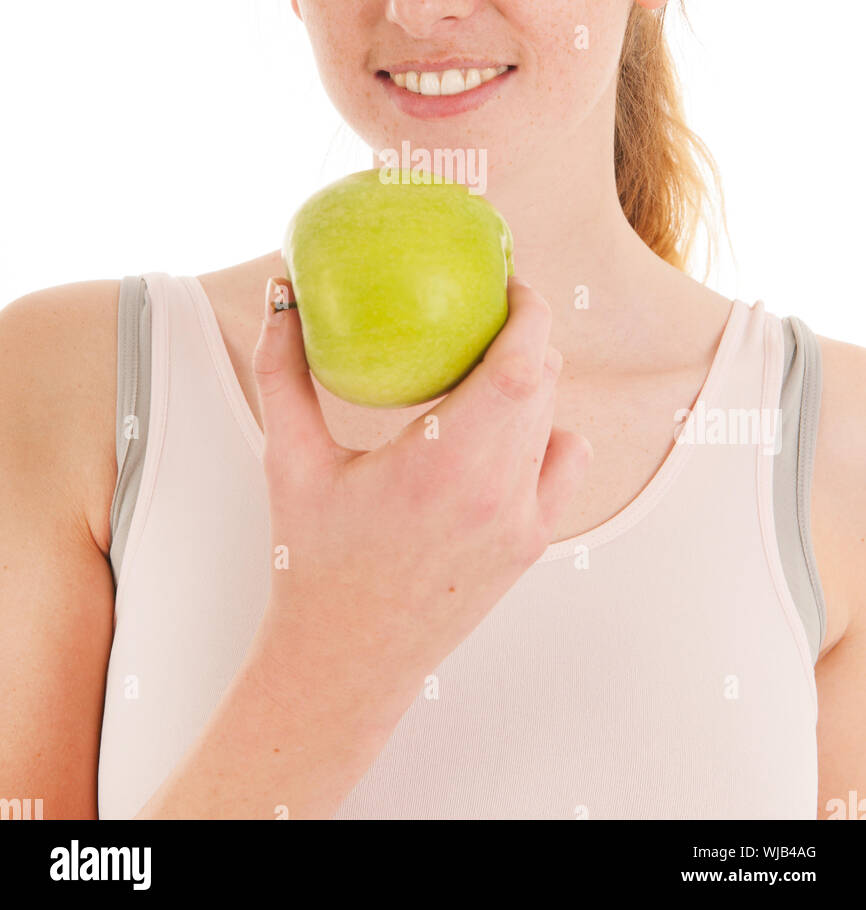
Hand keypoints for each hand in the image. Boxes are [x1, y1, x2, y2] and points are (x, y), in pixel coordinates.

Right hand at [249, 273, 592, 699]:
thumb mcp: (288, 461)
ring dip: (533, 380)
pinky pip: (564, 464)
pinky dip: (546, 432)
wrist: (345, 660)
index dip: (527, 310)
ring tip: (487, 365)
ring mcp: (524, 522)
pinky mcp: (532, 544)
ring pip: (556, 418)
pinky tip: (502, 429)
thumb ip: (283, 370)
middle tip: (486, 307)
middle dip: (525, 333)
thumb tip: (279, 294)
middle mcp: (498, 493)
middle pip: (545, 380)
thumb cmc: (313, 564)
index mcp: (444, 465)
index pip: (522, 364)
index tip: (504, 281)